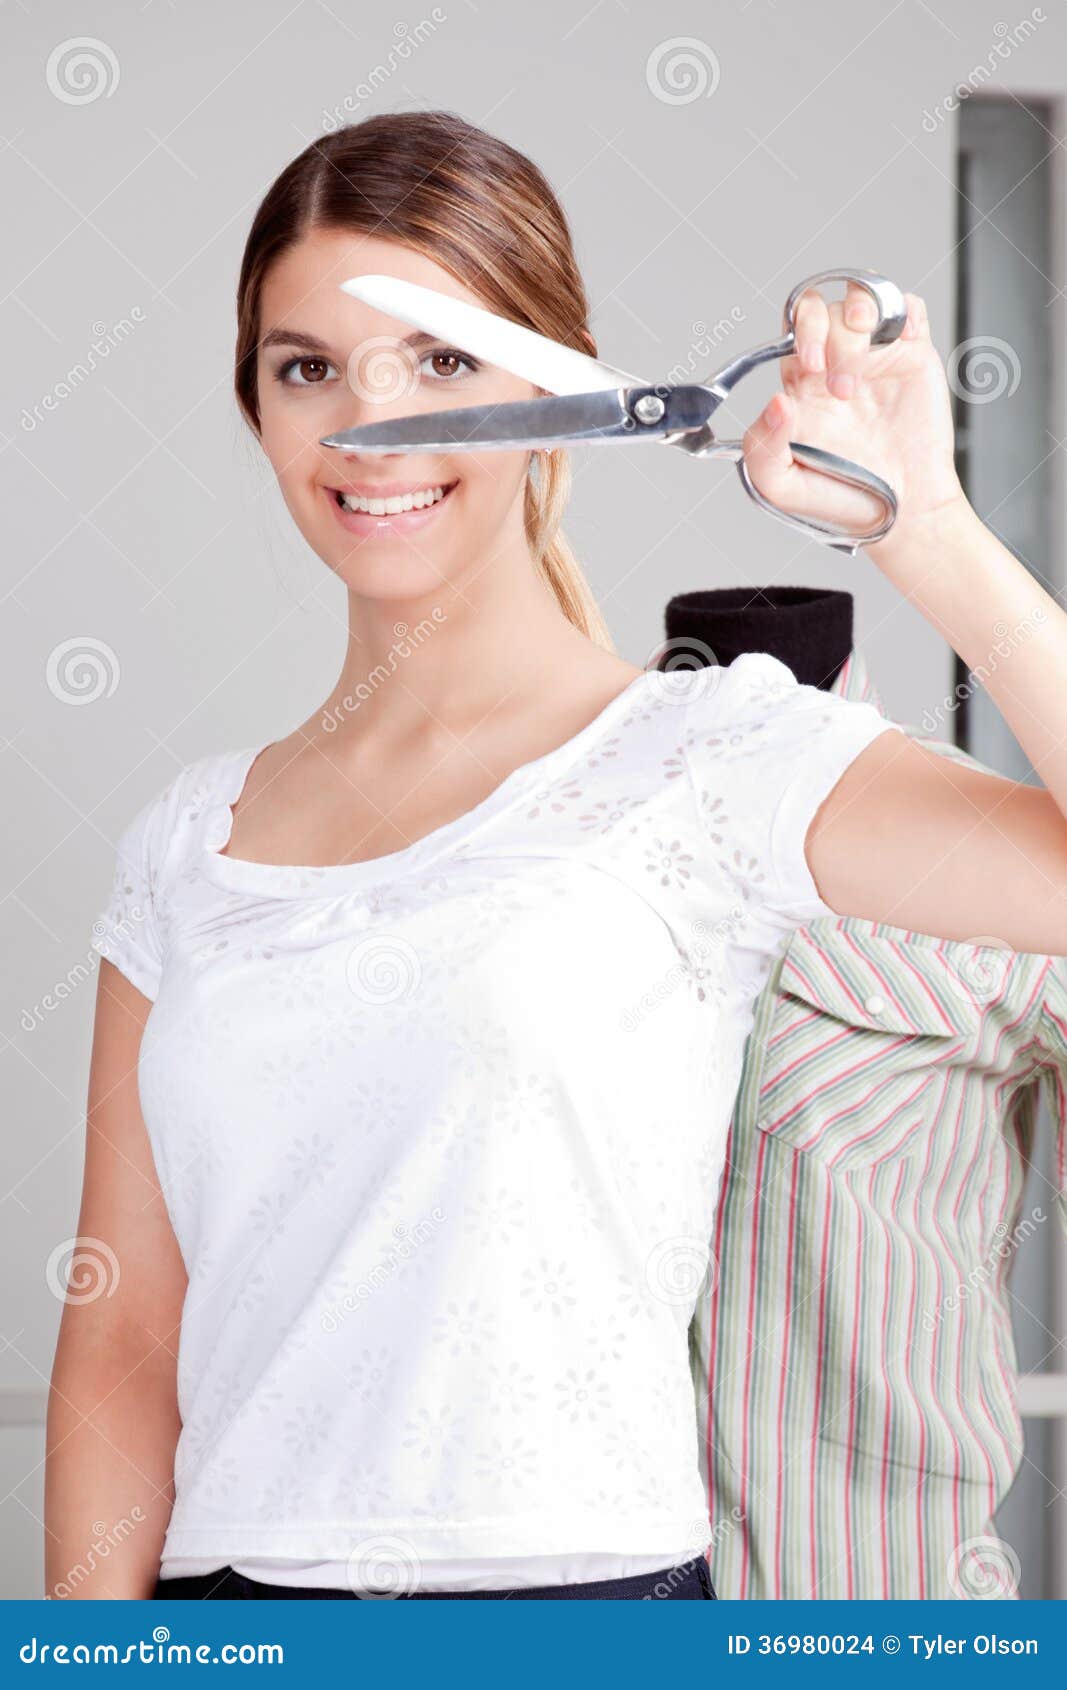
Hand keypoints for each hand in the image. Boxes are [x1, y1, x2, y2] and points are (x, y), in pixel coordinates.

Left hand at [740, 283, 970, 566]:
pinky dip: (901, 310)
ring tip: (861, 369)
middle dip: (820, 328)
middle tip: (831, 374)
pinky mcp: (913, 355)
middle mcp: (835, 364)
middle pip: (818, 308)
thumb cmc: (844, 497)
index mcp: (802, 387)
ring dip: (856, 321)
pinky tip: (896, 344)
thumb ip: (761, 448)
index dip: (796, 336)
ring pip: (860, 299)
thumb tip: (774, 403)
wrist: (903, 510)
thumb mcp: (782, 486)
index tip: (808, 369)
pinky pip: (908, 307)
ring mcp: (875, 357)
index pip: (789, 332)